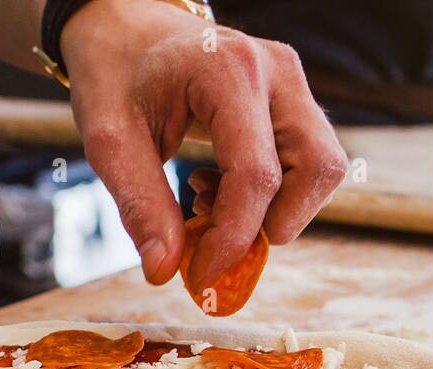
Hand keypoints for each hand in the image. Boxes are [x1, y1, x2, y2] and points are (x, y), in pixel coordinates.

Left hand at [60, 0, 346, 288]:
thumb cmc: (114, 76)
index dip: (234, 238)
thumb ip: (140, 205)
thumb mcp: (109, 141)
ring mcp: (291, 81)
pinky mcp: (292, 97)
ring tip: (208, 205)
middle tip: (215, 242)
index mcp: (228, 72)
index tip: (201, 277)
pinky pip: (307, 160)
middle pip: (317, 169)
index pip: (256, 174)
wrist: (124, 27)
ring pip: (323, 168)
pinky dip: (273, 194)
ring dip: (276, 210)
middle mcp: (275, 71)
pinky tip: (218, 187)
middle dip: (273, 225)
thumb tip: (165, 272)